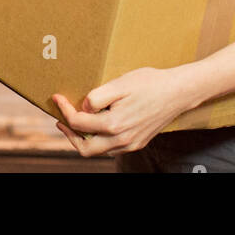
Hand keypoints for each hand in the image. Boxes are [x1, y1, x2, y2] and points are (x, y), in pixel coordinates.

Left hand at [52, 66, 199, 157]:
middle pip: (85, 148)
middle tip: (61, 120)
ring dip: (84, 138)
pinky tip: (97, 125)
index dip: (64, 110)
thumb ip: (97, 97)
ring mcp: (130, 144)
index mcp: (115, 124)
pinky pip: (112, 148)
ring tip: (75, 122)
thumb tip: (83, 108)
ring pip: (98, 151)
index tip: (56, 98)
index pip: (78, 123)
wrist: (178, 92)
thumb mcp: (119, 83)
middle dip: (69, 134)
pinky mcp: (137, 143)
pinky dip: (99, 139)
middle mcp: (122, 140)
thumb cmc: (149, 83)